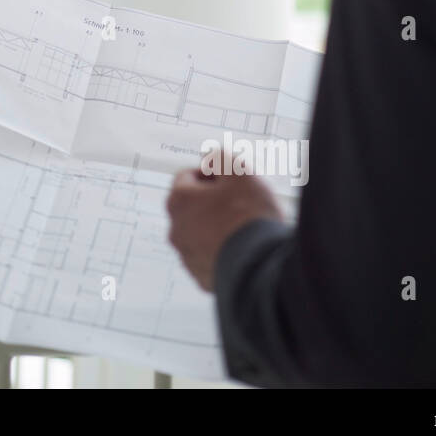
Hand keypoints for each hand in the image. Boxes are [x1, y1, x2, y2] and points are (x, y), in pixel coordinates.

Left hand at [166, 155, 283, 290]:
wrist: (260, 266)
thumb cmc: (248, 215)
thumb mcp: (238, 171)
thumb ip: (221, 158)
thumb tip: (211, 157)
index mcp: (179, 201)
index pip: (188, 176)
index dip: (212, 173)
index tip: (233, 180)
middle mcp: (176, 229)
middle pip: (194, 207)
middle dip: (215, 202)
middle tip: (243, 203)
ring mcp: (188, 257)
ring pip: (202, 234)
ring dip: (219, 228)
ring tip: (246, 229)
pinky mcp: (203, 278)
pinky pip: (212, 258)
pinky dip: (224, 252)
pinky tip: (245, 250)